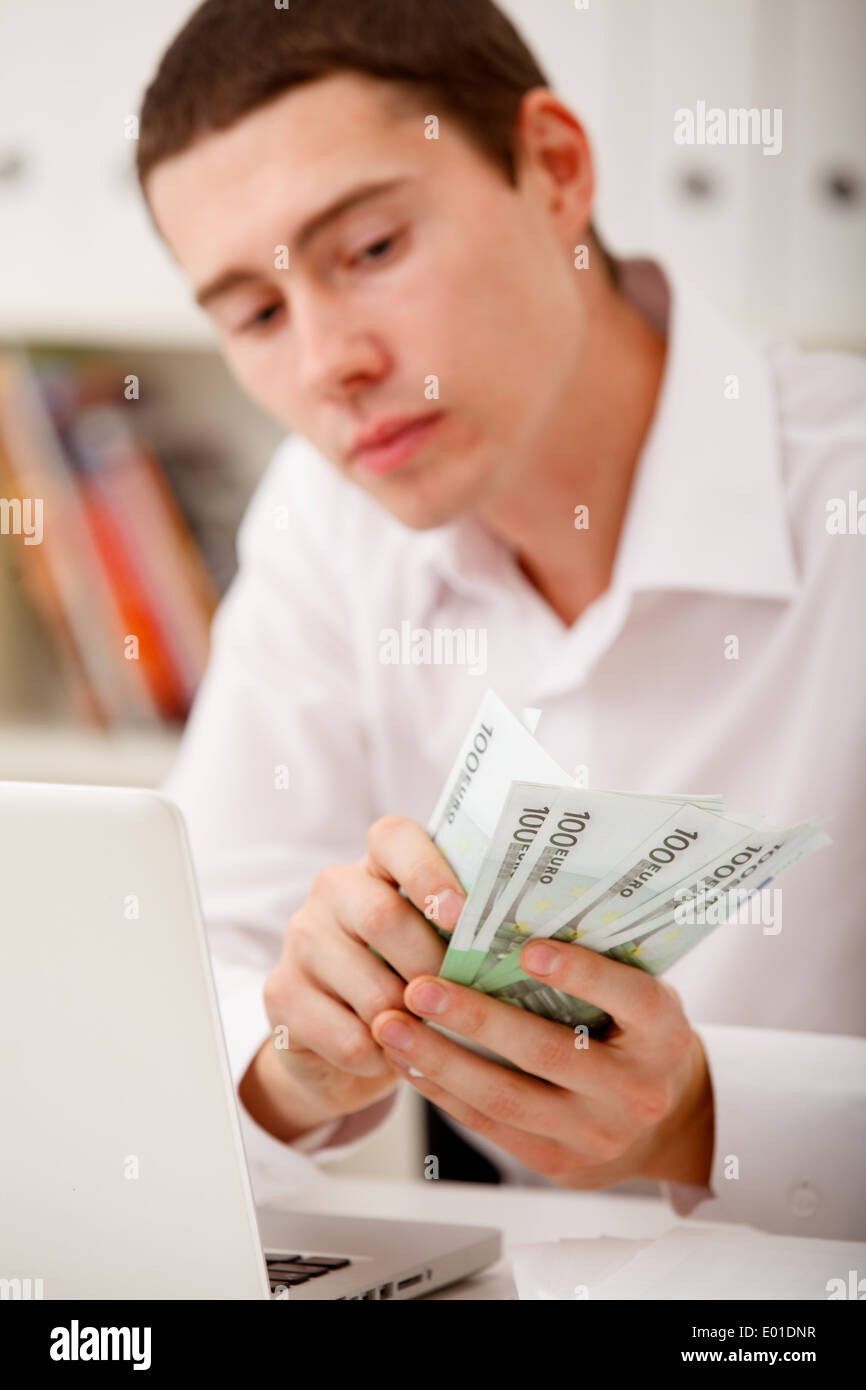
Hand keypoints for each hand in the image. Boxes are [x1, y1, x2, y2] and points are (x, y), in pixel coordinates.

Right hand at [241, 817, 465, 1142]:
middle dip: (432, 967)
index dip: (429, 873)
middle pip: (383, 918)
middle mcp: (333, 890)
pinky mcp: (281, 993)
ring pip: (371, 989)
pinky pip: (349, 1037)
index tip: (463, 914)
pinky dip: (384, 1057)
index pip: (394, 838)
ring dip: (414, 1025)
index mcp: (378, 863)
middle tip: (464, 998)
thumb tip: (535, 944)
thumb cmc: (412, 978)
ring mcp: (301, 938)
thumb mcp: (439, 942)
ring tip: (434, 1036)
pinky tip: (392, 1056)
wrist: (342, 1039)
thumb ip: (467, 930)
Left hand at [370, 940, 714, 1188]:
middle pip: (550, 1053)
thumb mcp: (638, 994)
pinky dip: (443, 1091)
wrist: (663, 1123)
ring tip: (391, 1025)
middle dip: (477, 1020)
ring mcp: (598, 1134)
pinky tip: (407, 1061)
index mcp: (664, 1034)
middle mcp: (636, 1090)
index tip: (529, 947)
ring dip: (441, 1060)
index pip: (631, 999)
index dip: (582, 974)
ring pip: (507, 1098)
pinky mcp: (559, 1163)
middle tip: (420, 987)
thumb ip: (598, 962)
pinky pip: (490, 1125)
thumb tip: (516, 906)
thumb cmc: (634, 1032)